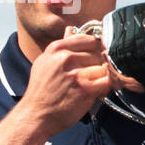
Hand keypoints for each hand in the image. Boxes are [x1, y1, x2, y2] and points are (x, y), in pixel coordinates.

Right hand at [18, 32, 137, 136]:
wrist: (35, 115)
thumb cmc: (41, 91)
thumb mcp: (45, 62)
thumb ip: (61, 47)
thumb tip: (70, 30)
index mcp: (56, 49)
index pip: (89, 39)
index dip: (98, 48)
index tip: (99, 56)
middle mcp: (66, 58)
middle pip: (99, 53)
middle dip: (101, 64)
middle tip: (96, 75)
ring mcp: (76, 73)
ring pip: (105, 67)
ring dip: (105, 76)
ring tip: (97, 84)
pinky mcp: (85, 89)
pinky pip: (108, 81)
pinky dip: (109, 85)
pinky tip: (102, 90)